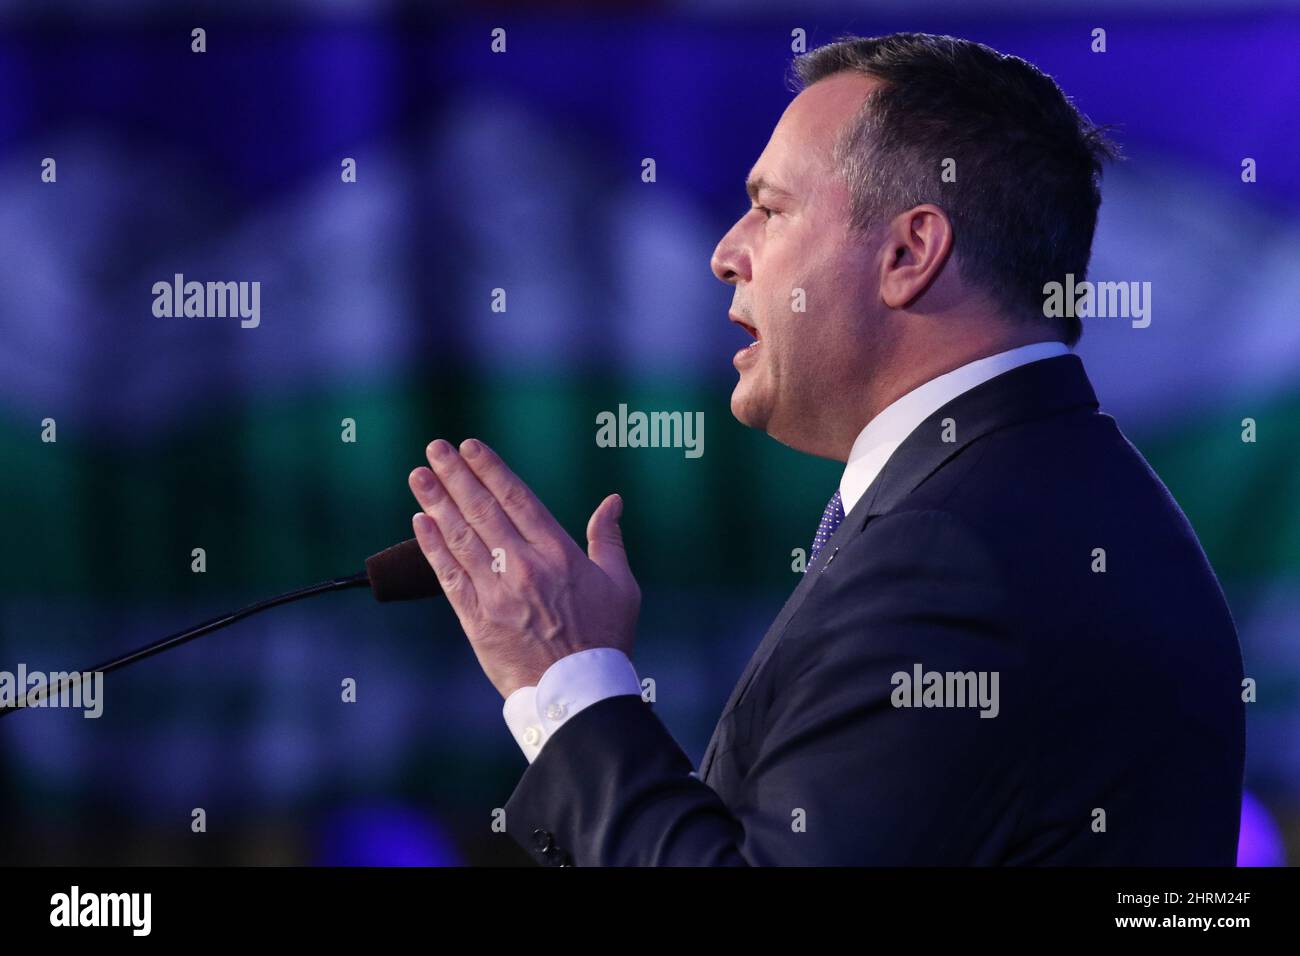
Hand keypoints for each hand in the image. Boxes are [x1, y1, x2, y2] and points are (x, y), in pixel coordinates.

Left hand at [407, 438, 640, 698]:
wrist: (578, 694)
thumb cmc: (605, 639)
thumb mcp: (620, 585)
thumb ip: (609, 539)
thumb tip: (612, 501)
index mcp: (558, 553)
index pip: (516, 498)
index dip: (490, 469)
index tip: (470, 447)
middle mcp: (523, 566)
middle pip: (482, 510)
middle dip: (455, 476)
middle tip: (435, 449)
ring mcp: (496, 592)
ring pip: (460, 537)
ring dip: (437, 503)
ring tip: (419, 475)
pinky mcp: (477, 619)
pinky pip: (449, 575)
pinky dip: (432, 547)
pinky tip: (420, 522)